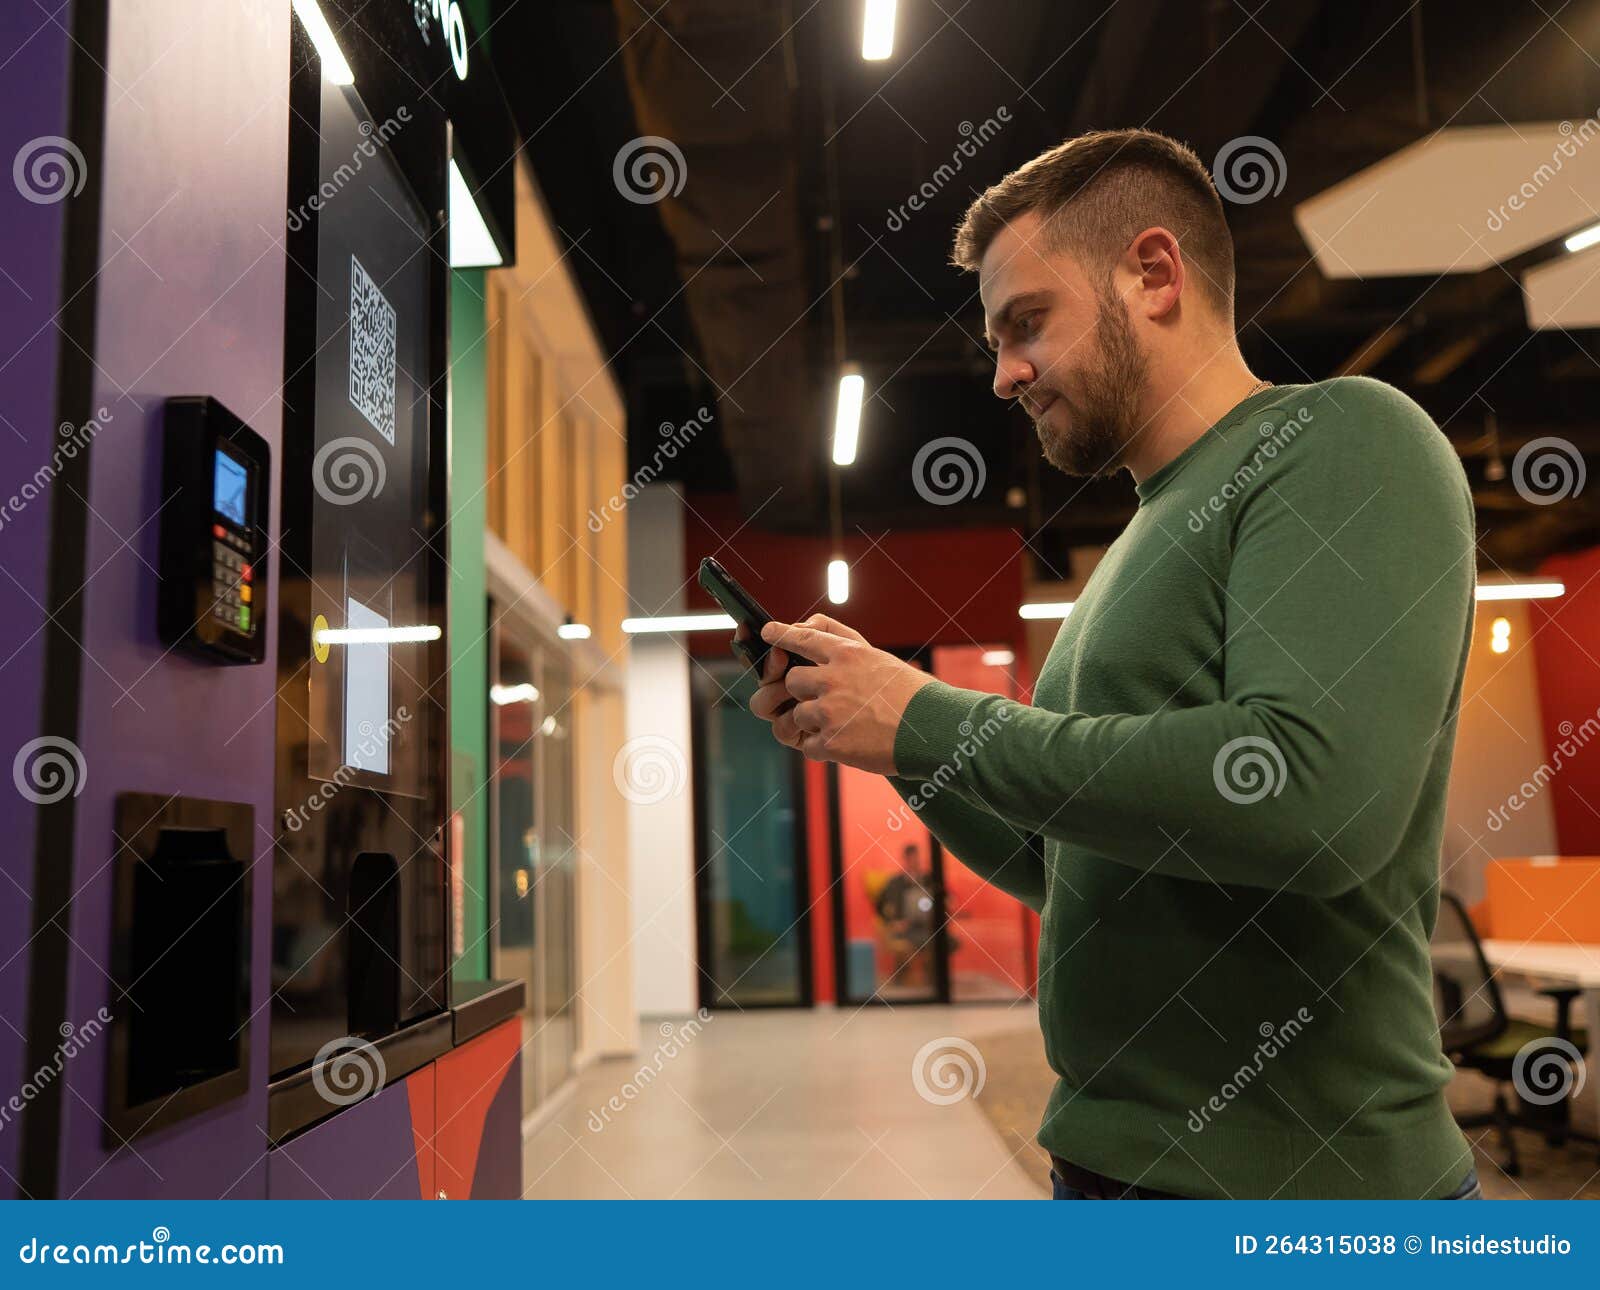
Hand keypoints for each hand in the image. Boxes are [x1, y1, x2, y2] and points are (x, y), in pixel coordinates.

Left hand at [746, 613, 934, 773]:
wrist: (935, 730)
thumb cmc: (913, 694)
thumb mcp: (881, 658)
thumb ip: (843, 642)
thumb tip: (807, 628)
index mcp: (848, 654)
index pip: (803, 638)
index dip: (781, 634)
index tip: (768, 632)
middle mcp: (833, 679)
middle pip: (791, 680)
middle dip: (801, 692)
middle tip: (821, 701)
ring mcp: (829, 711)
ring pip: (795, 716)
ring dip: (811, 723)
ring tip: (838, 727)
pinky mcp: (831, 743)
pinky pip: (808, 746)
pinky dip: (822, 748)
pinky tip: (844, 746)